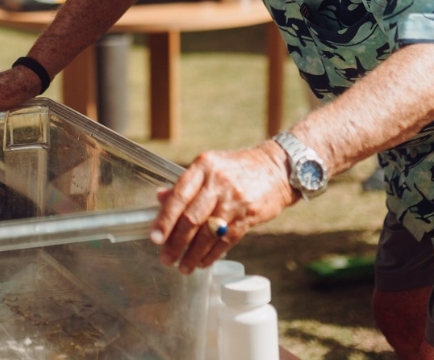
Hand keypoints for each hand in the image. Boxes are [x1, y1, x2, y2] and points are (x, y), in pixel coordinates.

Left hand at [150, 143, 296, 273]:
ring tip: (183, 267)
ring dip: (193, 254)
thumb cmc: (237, 168)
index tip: (155, 238)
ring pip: (208, 233)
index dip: (165, 220)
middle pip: (192, 218)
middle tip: (166, 259)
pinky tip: (203, 262)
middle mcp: (218, 182)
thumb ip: (186, 184)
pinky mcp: (249, 215)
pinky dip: (212, 254)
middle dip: (176, 242)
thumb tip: (160, 198)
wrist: (277, 168)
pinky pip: (226, 240)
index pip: (179, 196)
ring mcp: (235, 199)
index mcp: (203, 166)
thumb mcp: (210, 167)